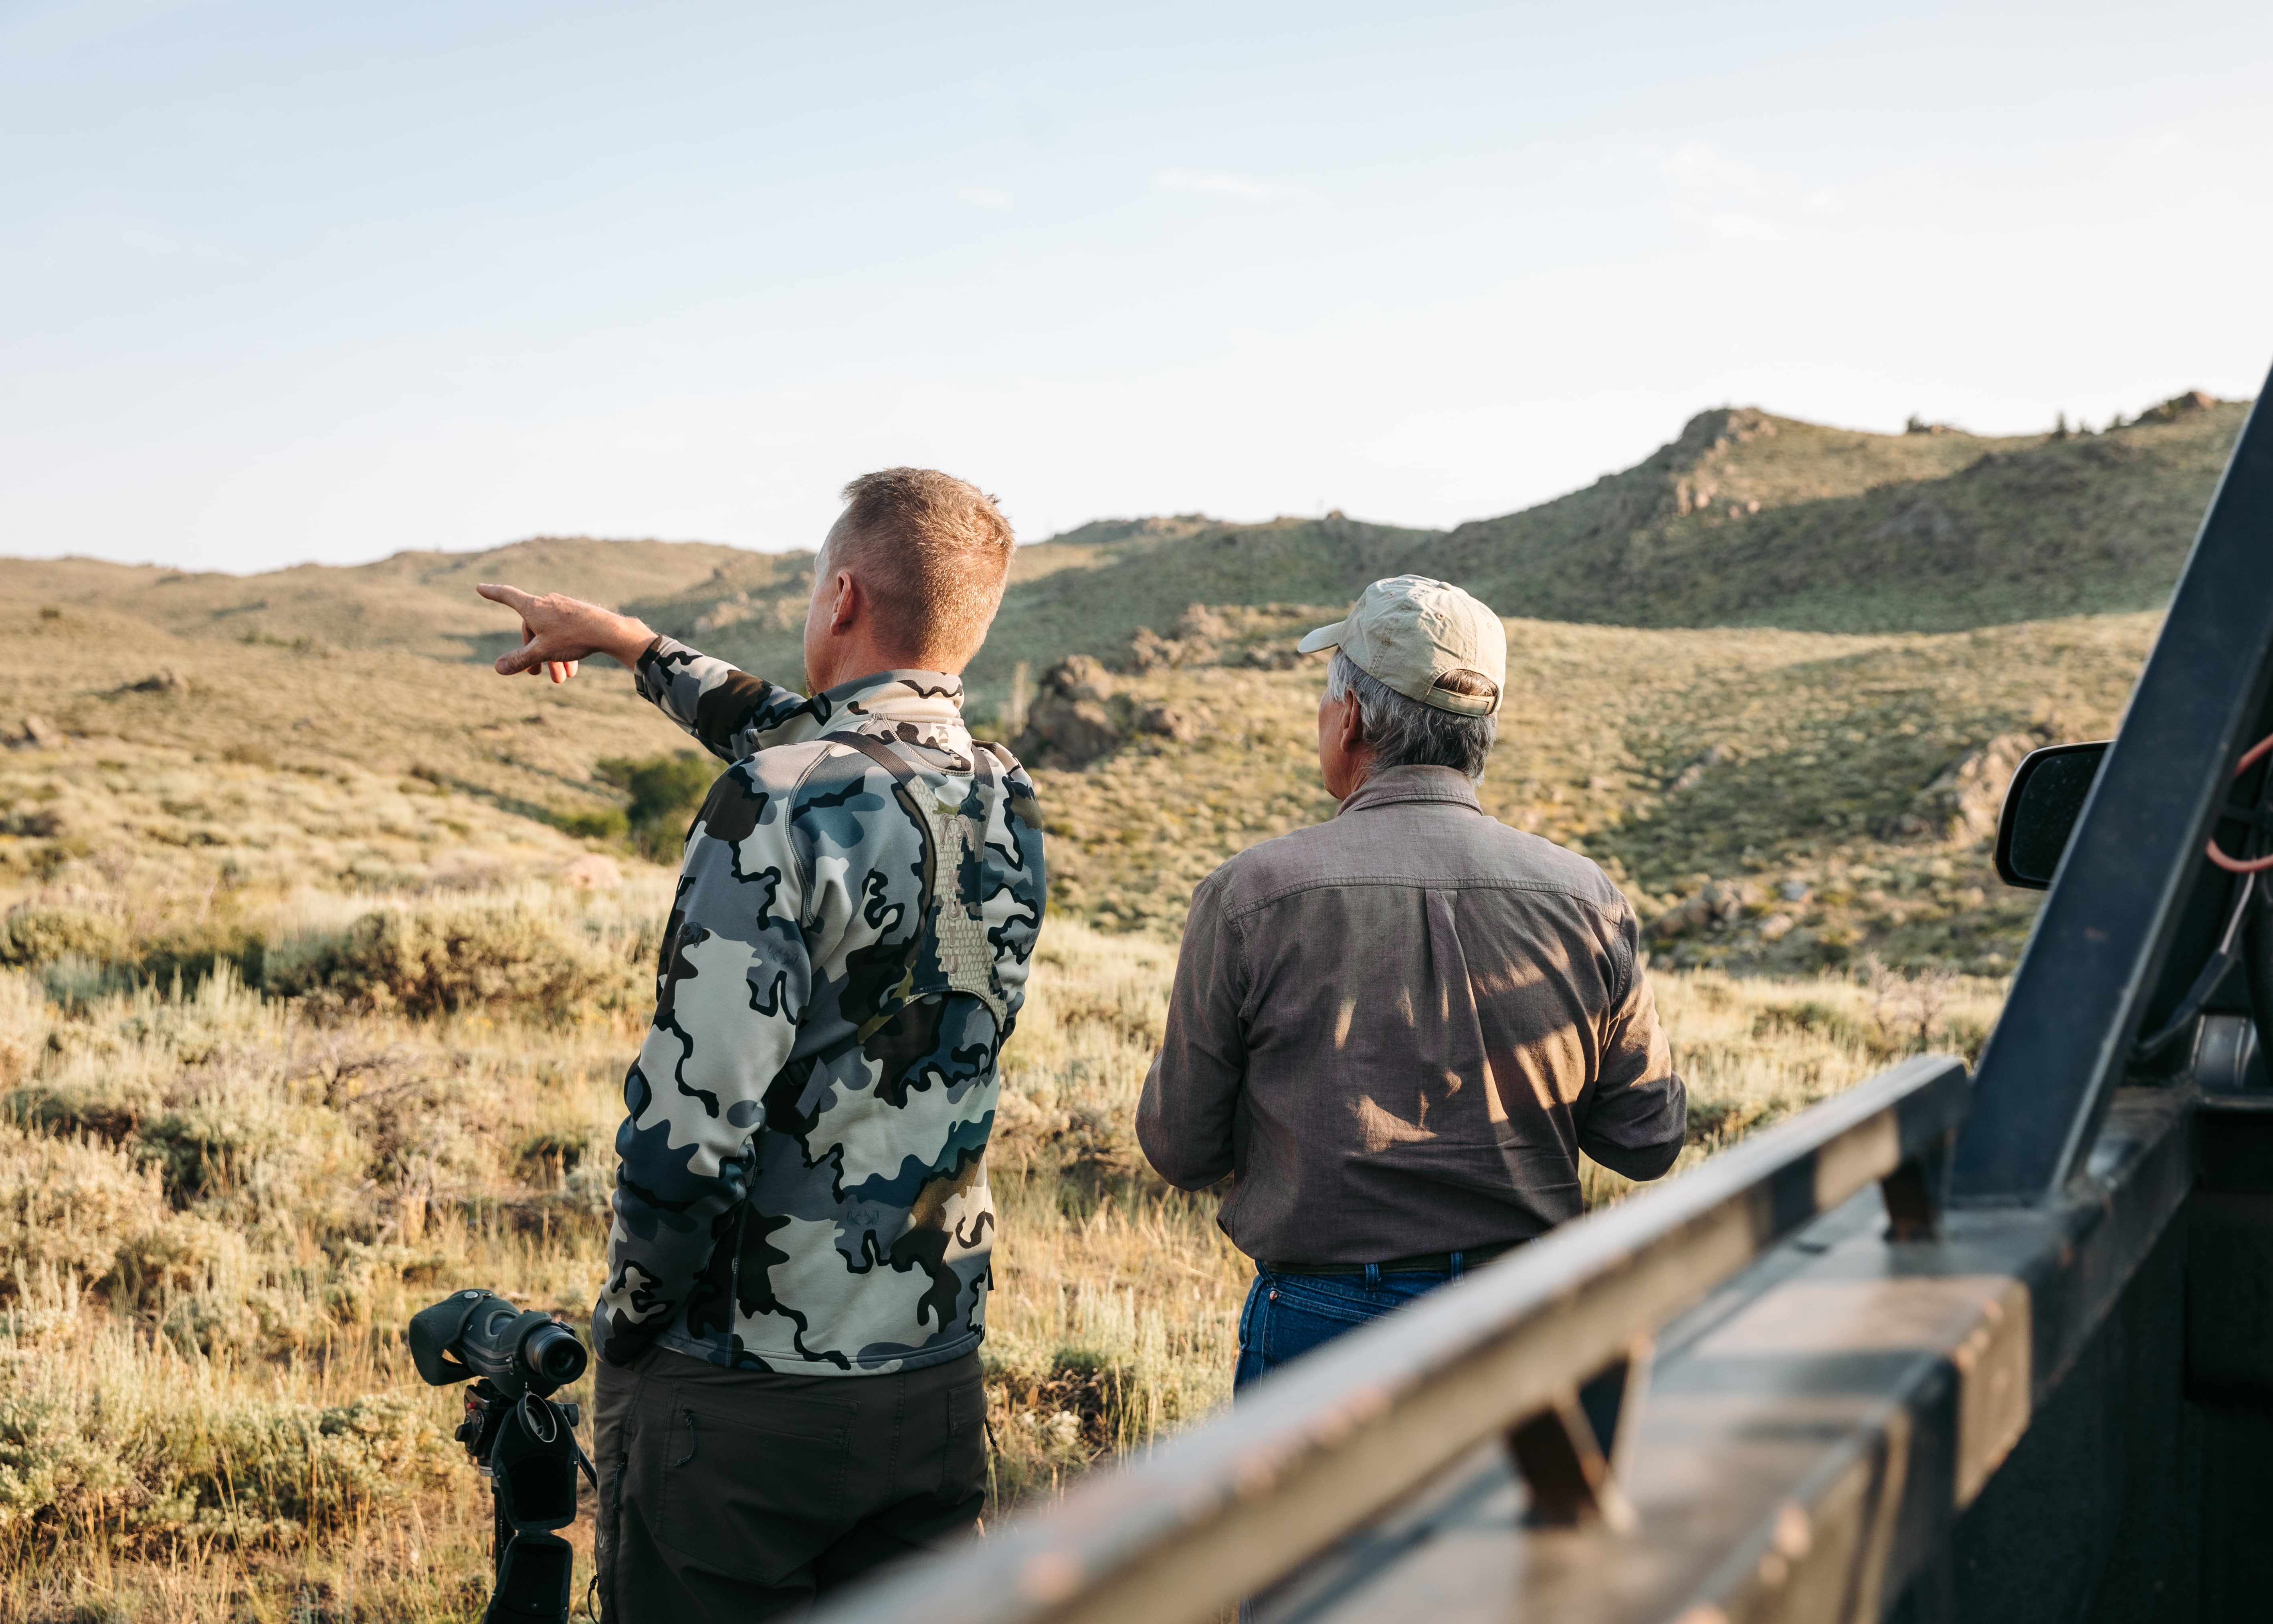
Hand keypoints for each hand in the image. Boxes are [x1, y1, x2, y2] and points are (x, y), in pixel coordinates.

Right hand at [476, 584, 655, 681]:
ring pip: (550, 634)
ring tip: (561, 679)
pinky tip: (572, 669)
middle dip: (533, 654)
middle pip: (531, 629)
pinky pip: (565, 632)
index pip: (507, 596)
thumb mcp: (542, 651)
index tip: (479, 587)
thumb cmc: (573, 637)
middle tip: (536, 675)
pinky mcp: (578, 614)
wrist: (609, 631)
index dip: (492, 593)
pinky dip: (565, 650)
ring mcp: (564, 607)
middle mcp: (547, 602)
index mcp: (533, 607)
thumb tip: (498, 668)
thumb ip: (519, 660)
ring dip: (552, 658)